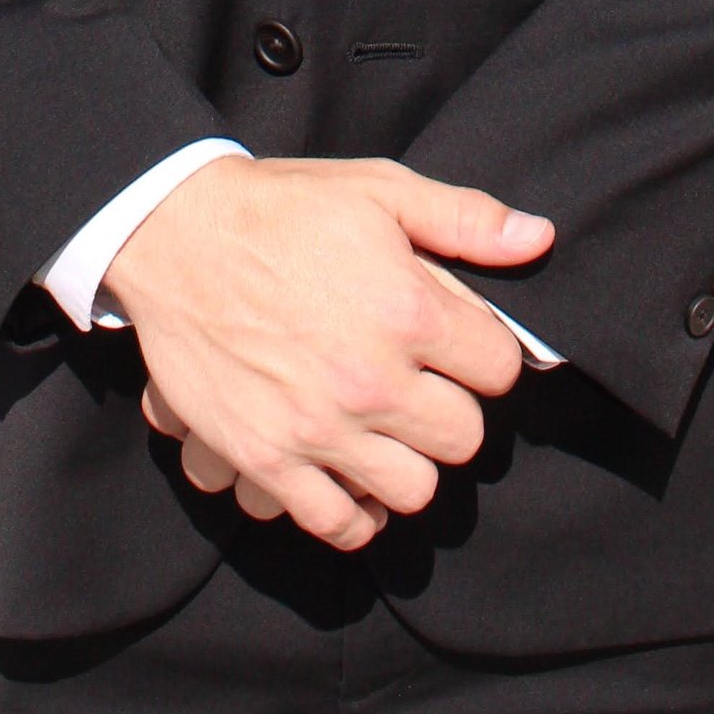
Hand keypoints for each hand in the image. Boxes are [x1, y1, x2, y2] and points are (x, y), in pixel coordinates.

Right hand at [101, 154, 552, 553]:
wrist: (175, 235)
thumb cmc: (283, 209)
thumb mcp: (379, 189)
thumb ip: (464, 218)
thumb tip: (538, 239)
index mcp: (408, 309)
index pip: (500, 368)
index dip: (484, 354)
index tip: (458, 345)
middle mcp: (371, 379)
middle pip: (464, 437)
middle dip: (451, 409)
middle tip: (421, 386)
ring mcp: (319, 427)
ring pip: (414, 490)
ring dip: (409, 462)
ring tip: (388, 429)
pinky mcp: (269, 459)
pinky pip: (339, 524)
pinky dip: (355, 512)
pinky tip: (352, 475)